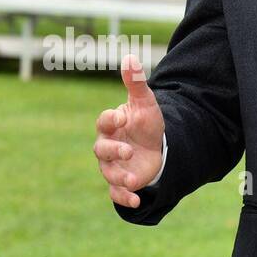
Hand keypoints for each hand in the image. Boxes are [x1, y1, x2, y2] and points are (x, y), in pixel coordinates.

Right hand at [95, 54, 165, 207]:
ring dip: (119, 177)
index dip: (110, 120)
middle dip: (113, 151)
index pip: (104, 122)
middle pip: (101, 150)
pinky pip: (116, 193)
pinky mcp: (121, 182)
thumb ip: (136, 82)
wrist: (155, 147)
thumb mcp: (145, 103)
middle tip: (128, 150)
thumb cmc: (145, 123)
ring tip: (134, 180)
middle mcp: (107, 146)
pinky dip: (124, 198)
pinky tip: (137, 200)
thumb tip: (129, 56)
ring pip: (108, 172)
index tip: (122, 117)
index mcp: (110, 126)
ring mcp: (113, 165)